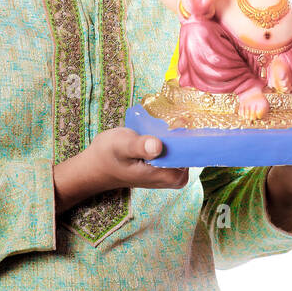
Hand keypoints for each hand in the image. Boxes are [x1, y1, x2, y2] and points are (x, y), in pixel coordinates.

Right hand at [53, 128, 187, 210]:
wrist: (97, 165)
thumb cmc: (108, 156)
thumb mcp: (121, 146)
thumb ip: (139, 146)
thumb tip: (157, 146)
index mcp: (169, 175)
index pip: (194, 152)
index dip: (192, 133)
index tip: (185, 116)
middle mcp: (175, 177)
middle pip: (193, 148)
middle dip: (188, 130)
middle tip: (177, 113)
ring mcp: (172, 171)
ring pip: (187, 146)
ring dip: (181, 130)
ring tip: (171, 116)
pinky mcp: (167, 164)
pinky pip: (179, 147)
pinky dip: (175, 134)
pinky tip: (167, 124)